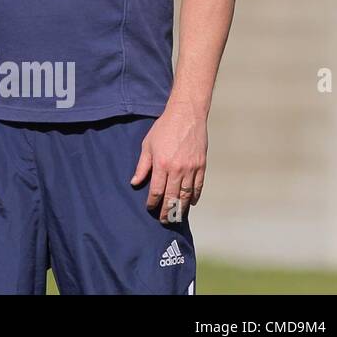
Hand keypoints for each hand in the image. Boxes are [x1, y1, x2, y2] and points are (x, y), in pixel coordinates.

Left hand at [131, 103, 207, 223]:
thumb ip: (142, 166)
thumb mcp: (147, 145)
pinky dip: (194, 197)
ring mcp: (191, 168)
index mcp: (162, 164)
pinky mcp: (202, 166)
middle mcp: (177, 169)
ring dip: (181, 208)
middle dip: (167, 211)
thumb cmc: (164, 129)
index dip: (152, 202)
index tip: (149, 208)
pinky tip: (190, 203)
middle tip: (163, 220)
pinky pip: (198, 186)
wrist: (186, 116)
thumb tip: (134, 183)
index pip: (156, 190)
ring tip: (176, 217)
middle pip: (172, 197)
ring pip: (186, 195)